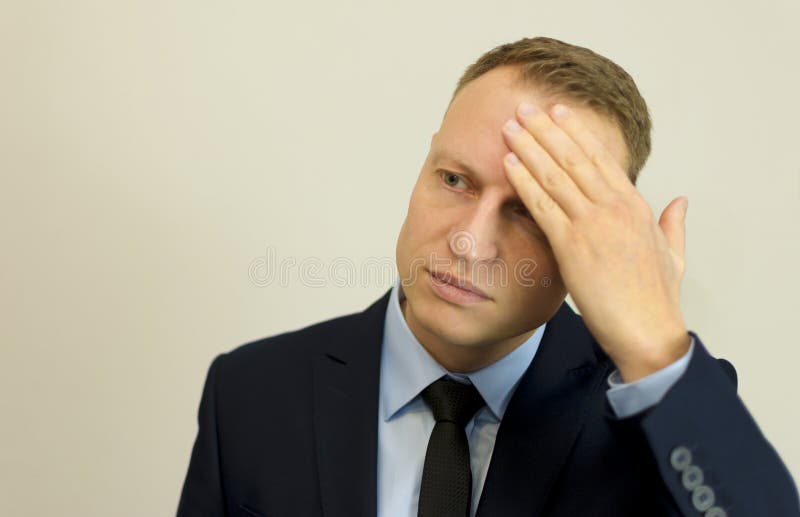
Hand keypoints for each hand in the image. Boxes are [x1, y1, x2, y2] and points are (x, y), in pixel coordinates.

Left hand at [501, 102, 690, 381]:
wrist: (648, 331)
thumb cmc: (657, 299)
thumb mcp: (674, 255)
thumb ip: (674, 224)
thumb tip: (680, 201)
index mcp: (636, 206)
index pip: (600, 158)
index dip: (575, 133)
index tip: (557, 112)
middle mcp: (614, 207)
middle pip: (574, 158)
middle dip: (546, 129)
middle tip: (524, 106)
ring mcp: (593, 224)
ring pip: (556, 175)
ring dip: (530, 147)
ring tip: (510, 125)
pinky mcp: (572, 246)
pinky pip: (543, 205)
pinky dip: (524, 182)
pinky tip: (509, 164)